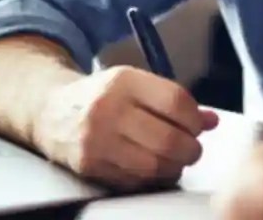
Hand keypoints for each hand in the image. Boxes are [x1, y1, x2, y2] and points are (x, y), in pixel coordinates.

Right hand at [30, 65, 219, 189]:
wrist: (51, 111)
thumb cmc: (101, 97)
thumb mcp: (135, 84)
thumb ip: (173, 100)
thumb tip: (211, 120)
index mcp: (124, 81)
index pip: (176, 102)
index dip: (196, 118)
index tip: (199, 125)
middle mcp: (109, 109)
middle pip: (169, 139)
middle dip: (190, 148)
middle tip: (191, 148)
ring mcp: (97, 140)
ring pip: (155, 165)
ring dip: (174, 167)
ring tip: (174, 159)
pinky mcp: (91, 165)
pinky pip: (136, 181)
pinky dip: (152, 178)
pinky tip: (151, 167)